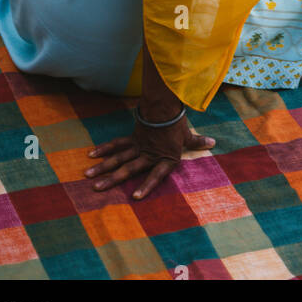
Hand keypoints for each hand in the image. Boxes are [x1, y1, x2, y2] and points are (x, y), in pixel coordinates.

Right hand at [86, 115, 214, 200]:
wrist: (165, 103)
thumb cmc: (177, 122)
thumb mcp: (187, 135)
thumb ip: (196, 142)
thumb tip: (212, 143)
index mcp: (164, 157)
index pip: (156, 175)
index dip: (147, 185)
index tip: (136, 197)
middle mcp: (148, 154)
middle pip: (129, 168)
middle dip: (112, 179)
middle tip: (97, 188)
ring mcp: (138, 146)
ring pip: (118, 158)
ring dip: (103, 167)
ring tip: (88, 176)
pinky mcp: (133, 137)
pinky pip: (117, 145)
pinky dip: (104, 149)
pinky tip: (92, 156)